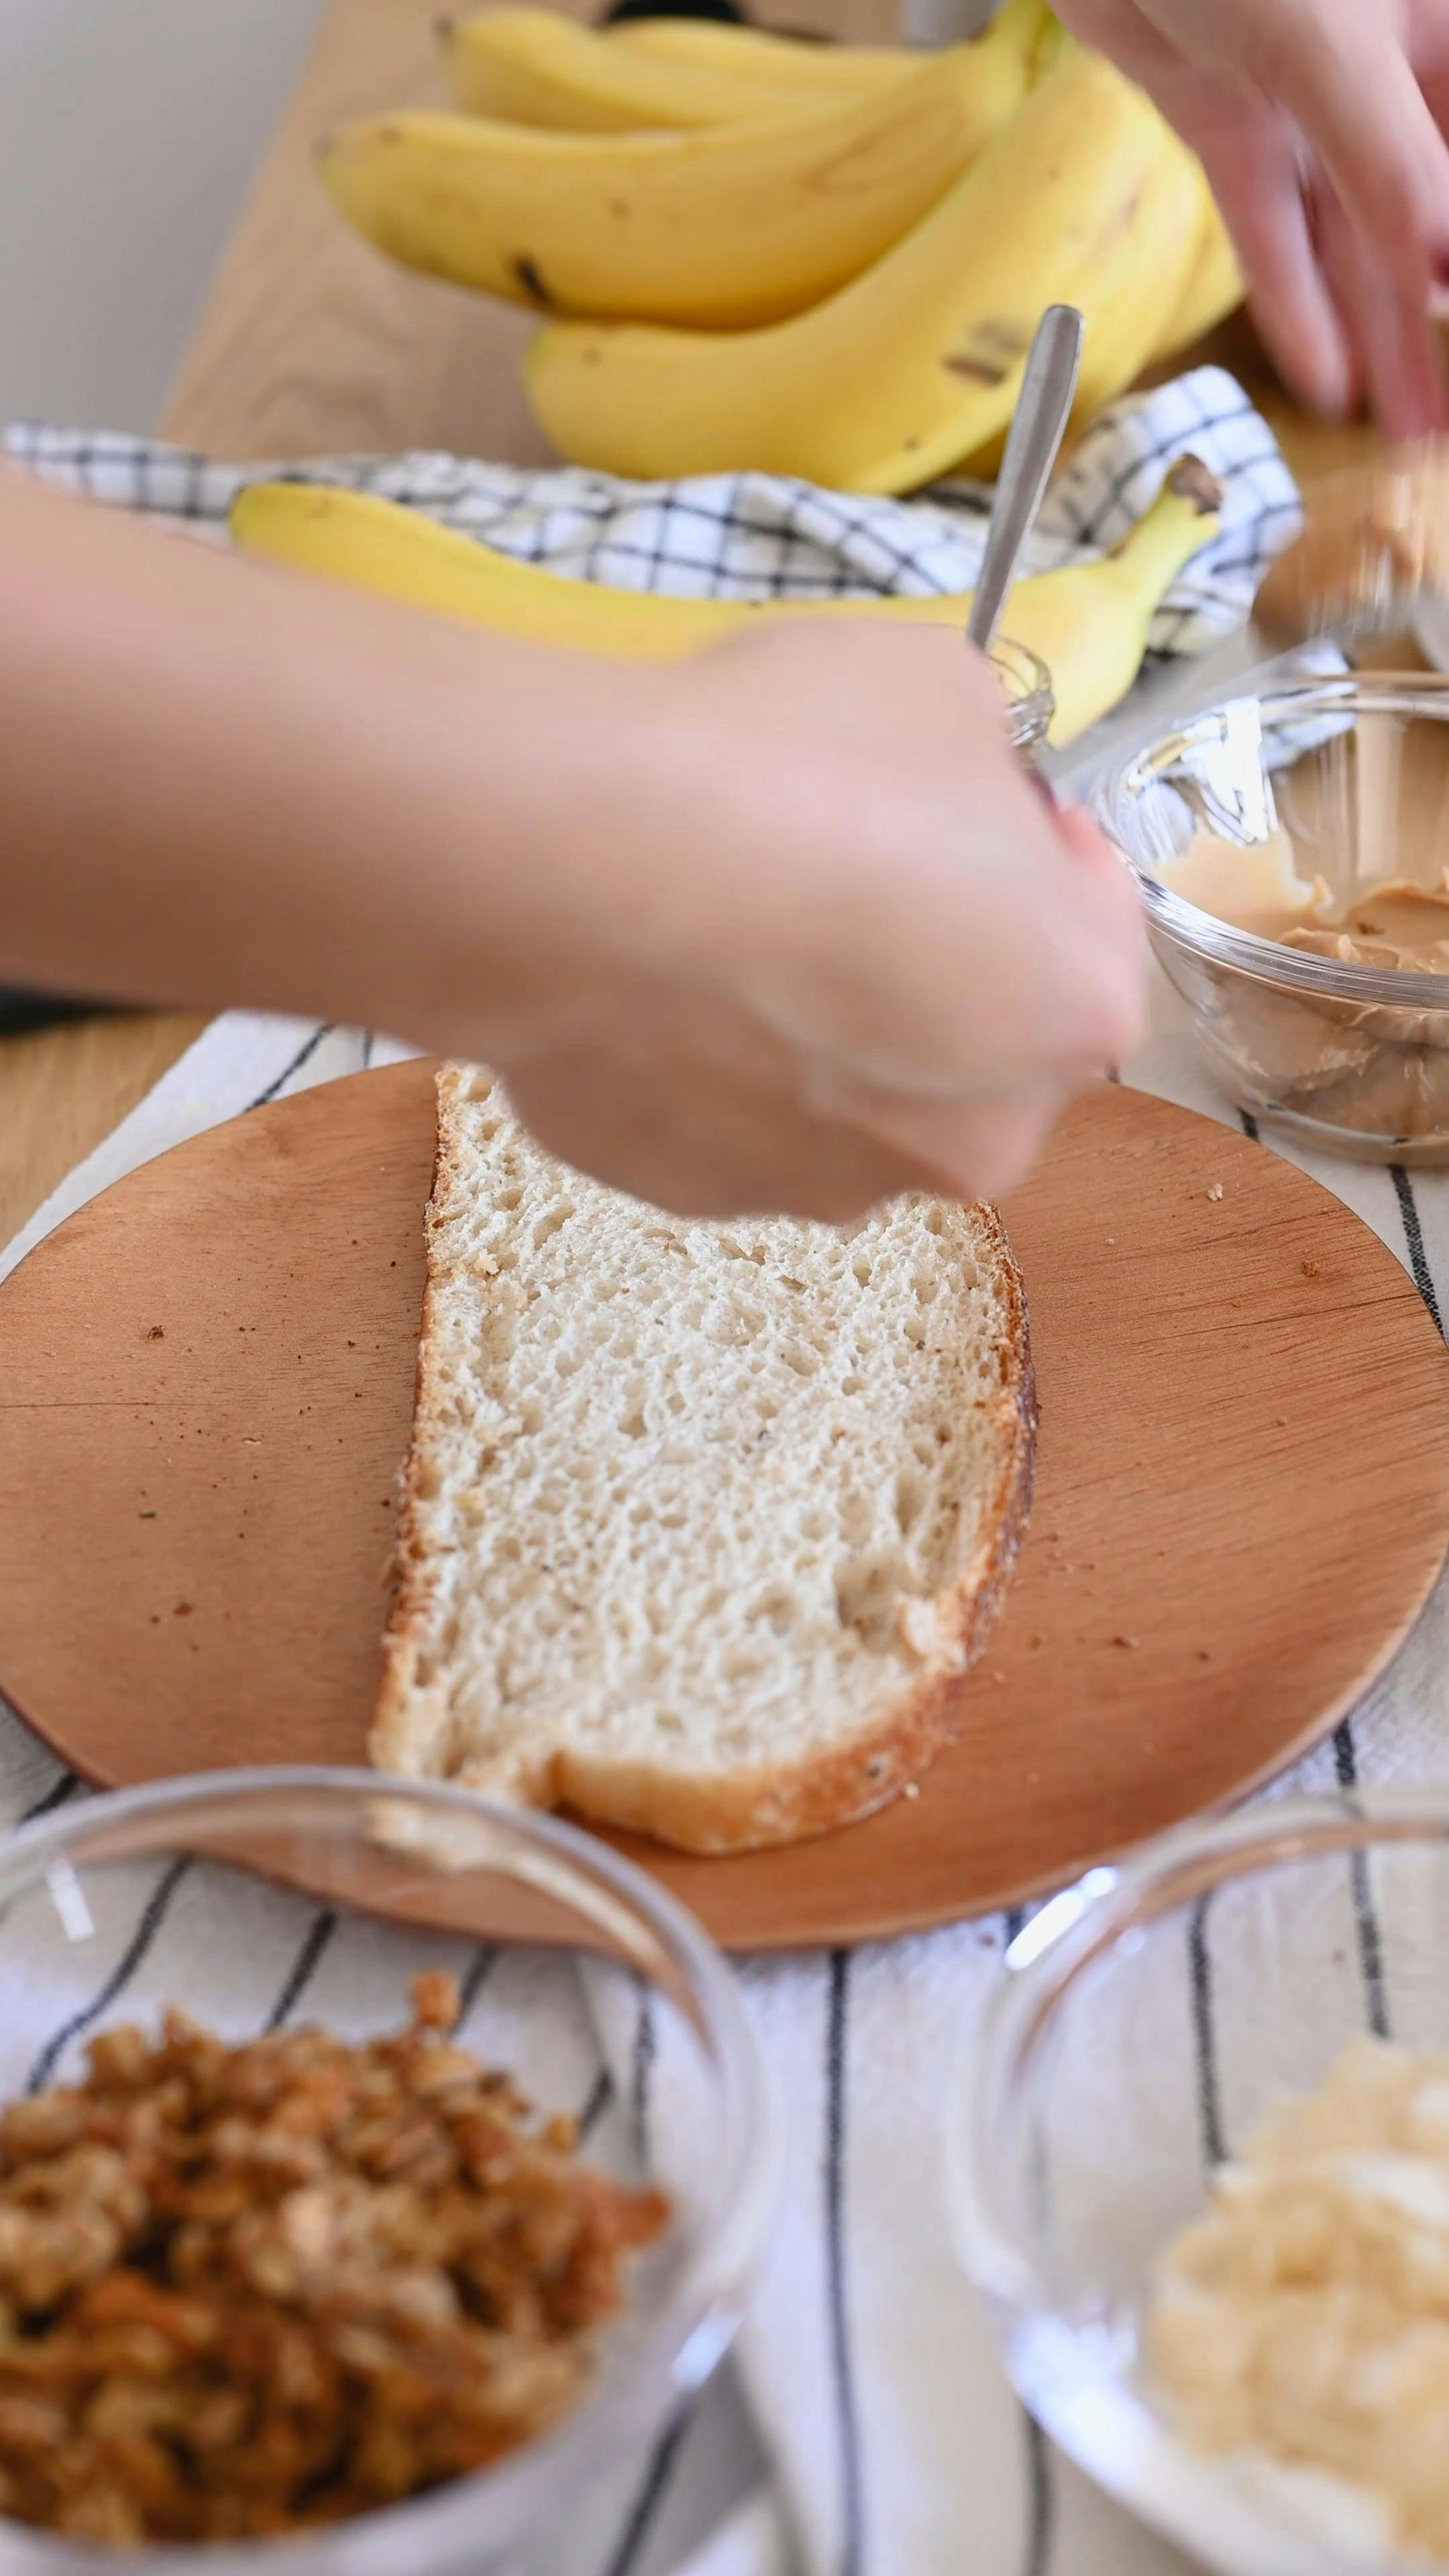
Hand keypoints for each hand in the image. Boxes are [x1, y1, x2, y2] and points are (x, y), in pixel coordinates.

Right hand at [491, 623, 1145, 1218]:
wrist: (571, 860)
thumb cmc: (782, 764)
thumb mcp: (938, 686)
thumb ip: (978, 760)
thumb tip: (950, 782)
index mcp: (1074, 1007)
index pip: (1096, 927)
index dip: (1038, 853)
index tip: (982, 806)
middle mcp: (974, 1134)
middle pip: (978, 1037)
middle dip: (933, 960)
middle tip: (849, 863)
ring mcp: (828, 1182)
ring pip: (850, 1092)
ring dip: (820, 1019)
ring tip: (733, 912)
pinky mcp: (696, 1192)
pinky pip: (726, 1116)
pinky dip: (708, 1056)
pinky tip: (657, 965)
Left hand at [1058, 0, 1448, 435]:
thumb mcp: (1330, 50)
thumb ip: (1395, 164)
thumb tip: (1445, 272)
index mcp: (1444, 31)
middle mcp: (1395, 65)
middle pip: (1427, 217)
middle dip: (1437, 322)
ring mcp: (1311, 91)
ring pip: (1356, 233)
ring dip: (1377, 331)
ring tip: (1404, 430)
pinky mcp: (1231, 109)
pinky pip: (1273, 221)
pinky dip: (1295, 296)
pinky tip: (1324, 379)